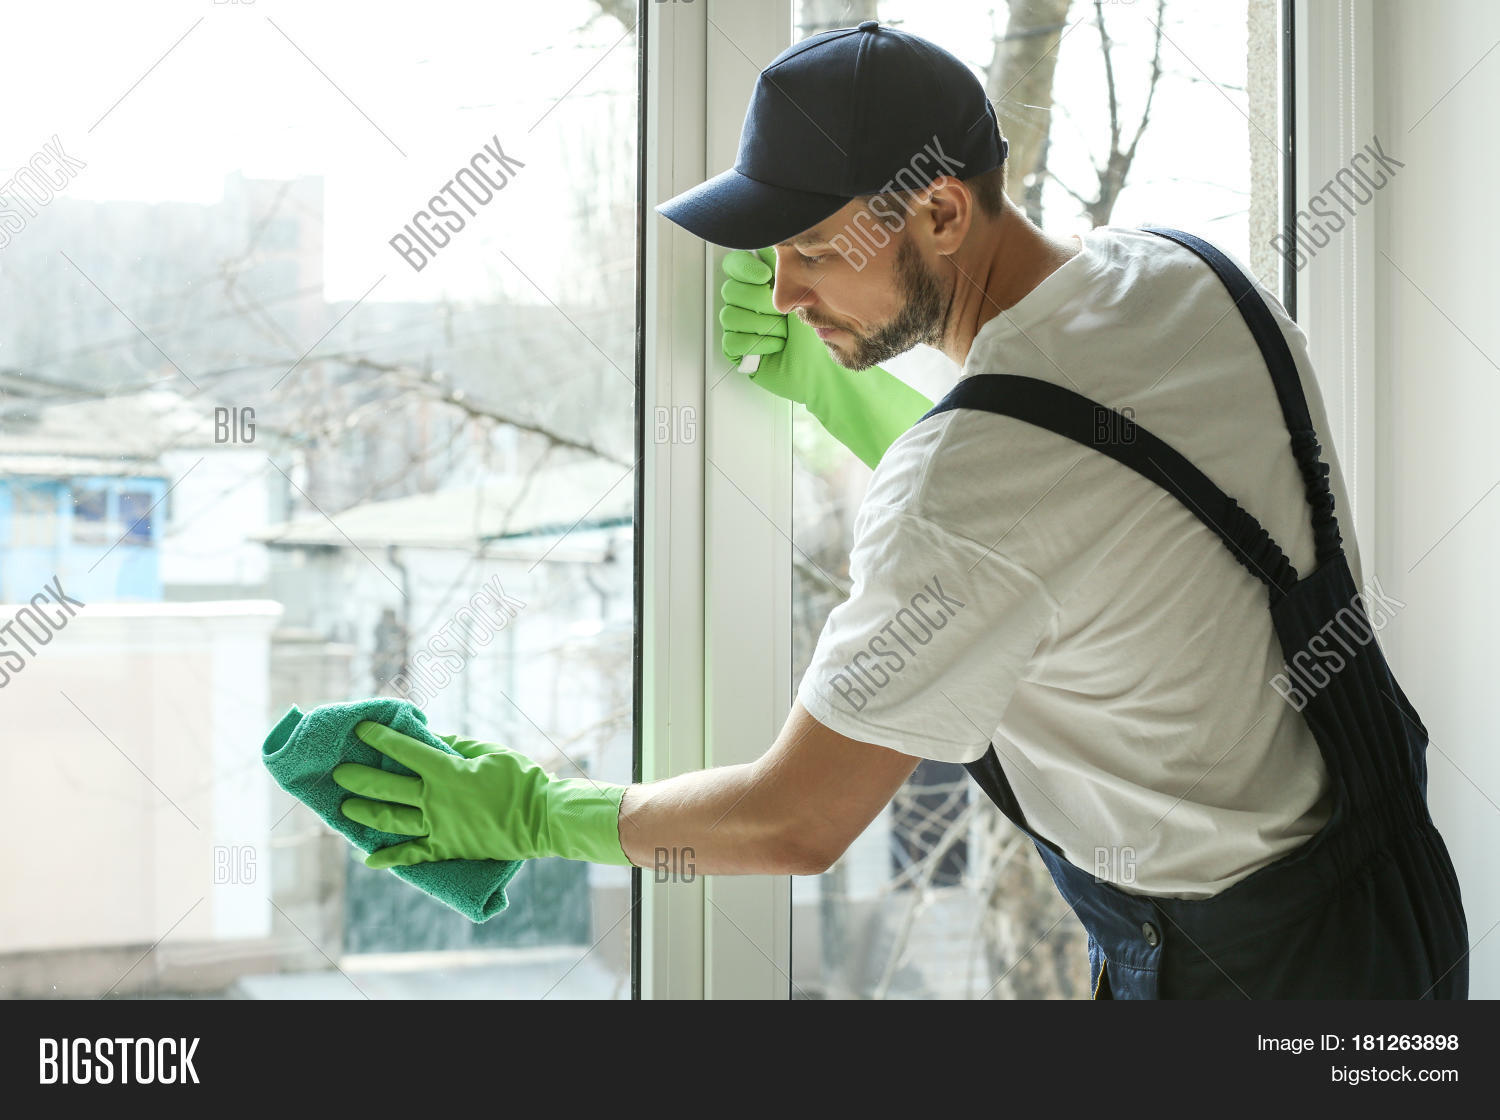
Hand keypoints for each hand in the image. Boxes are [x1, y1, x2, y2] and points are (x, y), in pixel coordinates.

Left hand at [331, 721, 630, 868]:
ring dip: (365, 812)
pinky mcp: (448, 848)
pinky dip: (390, 859)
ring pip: (392, 820)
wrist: (542, 819)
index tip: (362, 731)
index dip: (380, 739)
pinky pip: (413, 856)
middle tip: (341, 771)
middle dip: (359, 777)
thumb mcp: (489, 752)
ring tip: (345, 806)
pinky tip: (369, 859)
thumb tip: (430, 736)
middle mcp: (435, 800)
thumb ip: (456, 745)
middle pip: (387, 787)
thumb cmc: (521, 780)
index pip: (404, 751)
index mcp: (446, 772)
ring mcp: (439, 827)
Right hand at [718, 248, 933, 468]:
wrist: (832, 370)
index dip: (744, 268)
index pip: (736, 264)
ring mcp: (747, 327)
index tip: (765, 276)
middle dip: (756, 300)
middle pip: (730, 290)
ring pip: (729, 315)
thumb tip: (778, 244)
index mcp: (768, 282)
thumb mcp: (818, 288)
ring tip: (783, 333)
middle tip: (780, 312)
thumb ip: (794, 266)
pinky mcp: (743, 352)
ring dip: (759, 324)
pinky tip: (777, 347)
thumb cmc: (829, 330)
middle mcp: (754, 303)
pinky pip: (731, 342)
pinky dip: (756, 344)